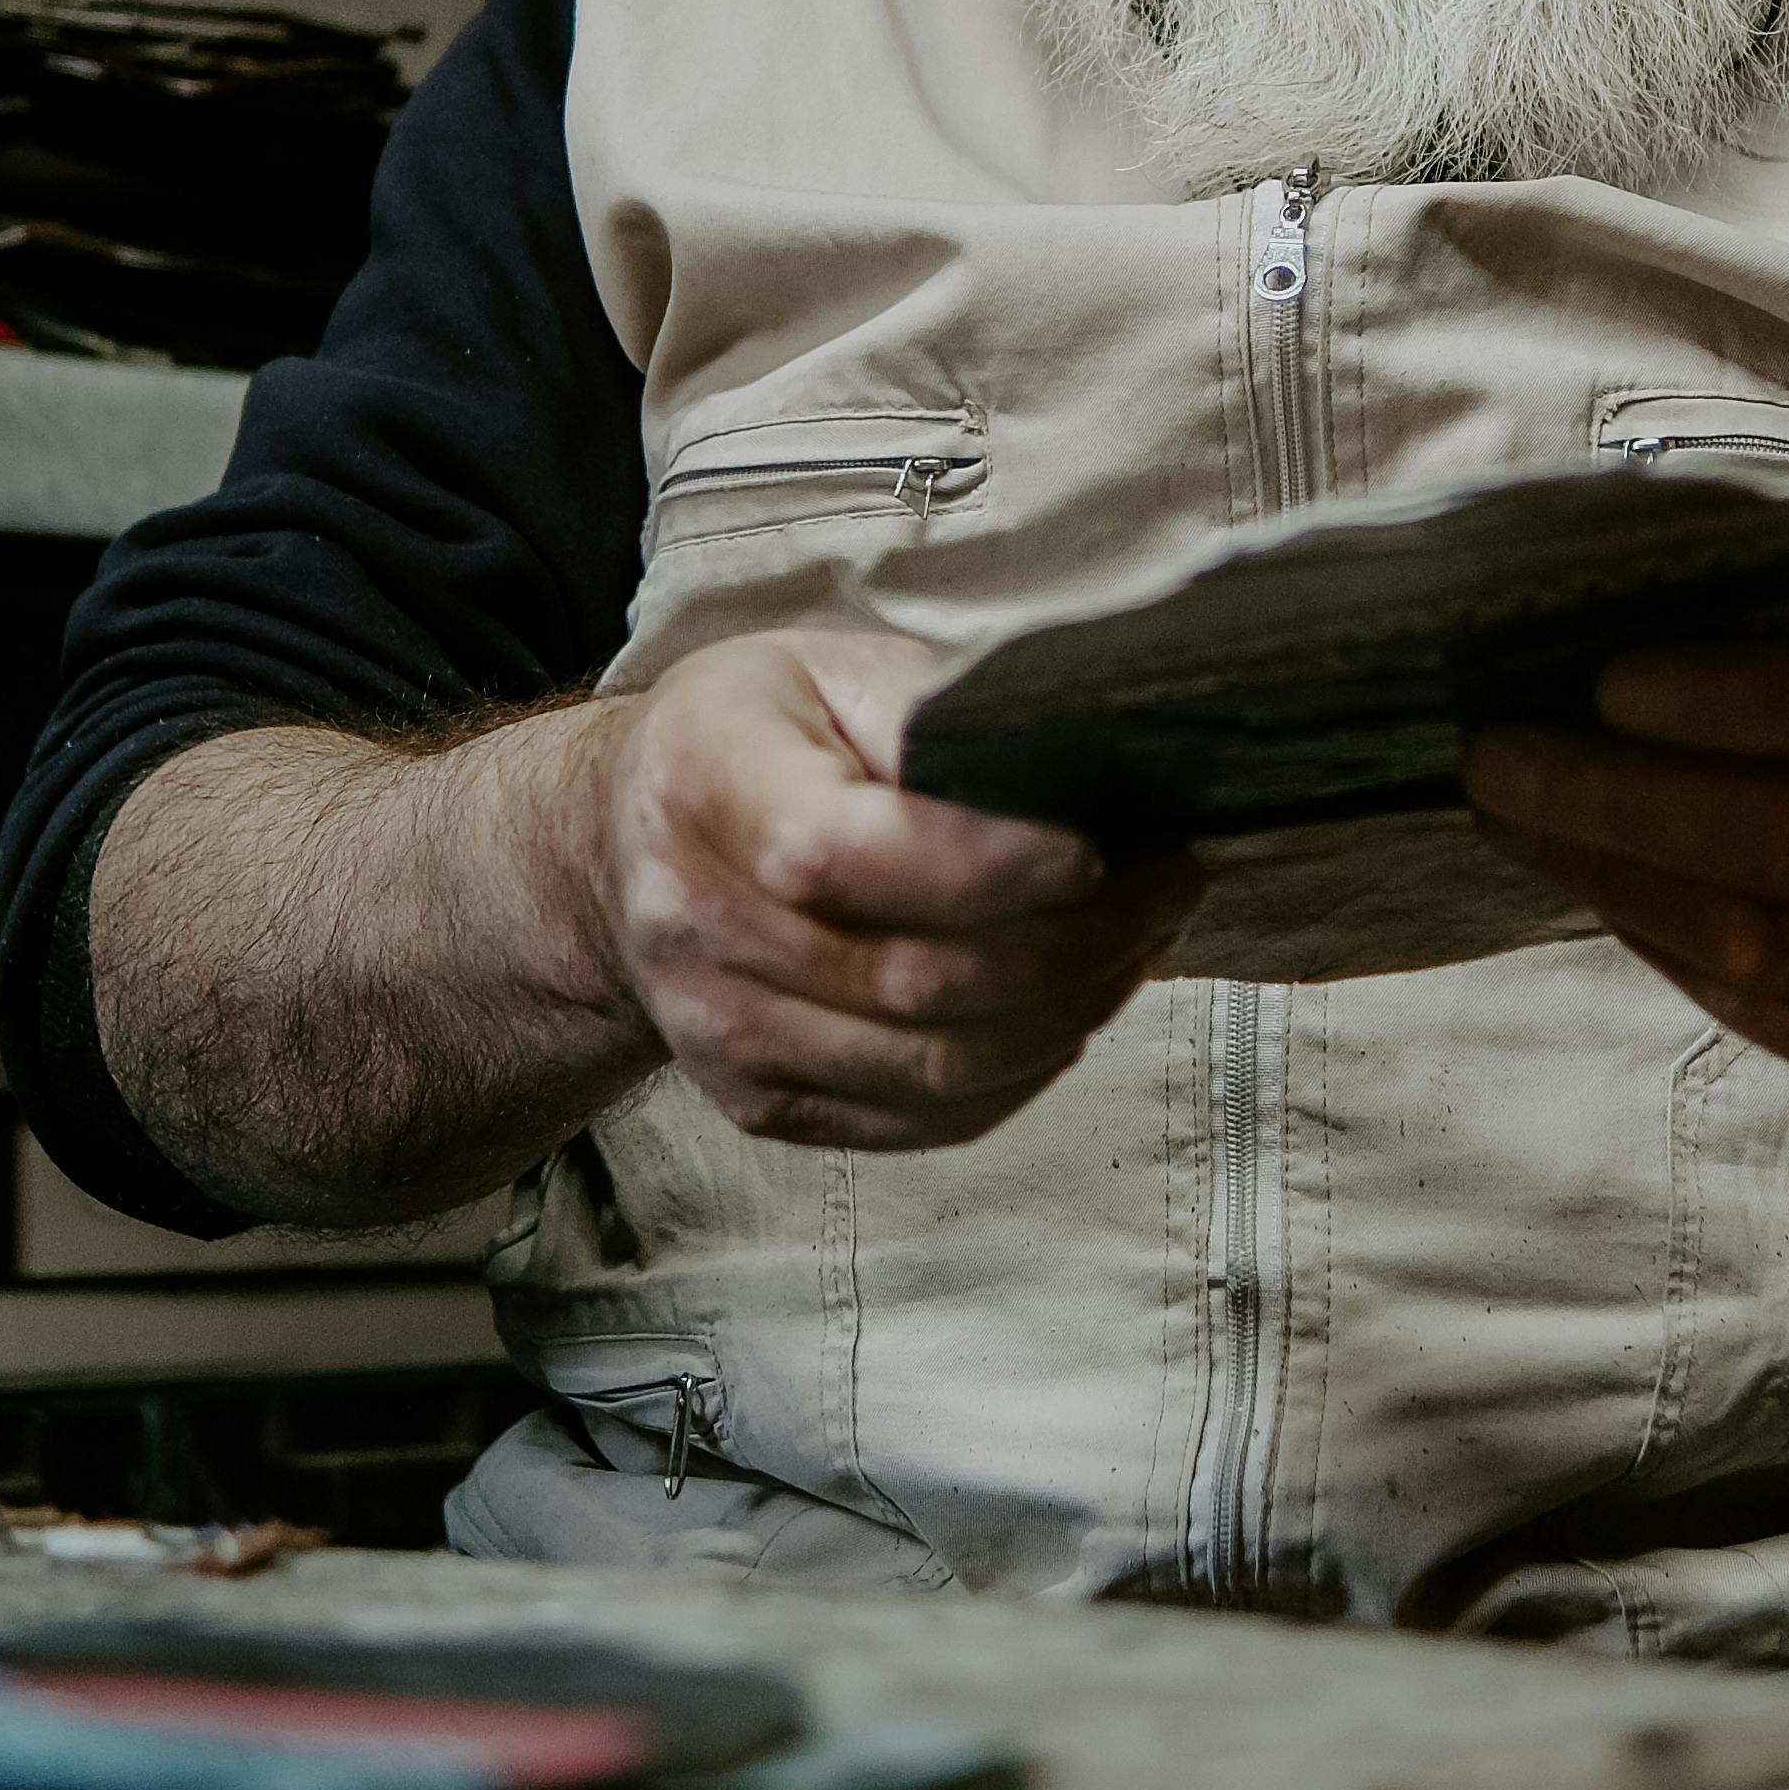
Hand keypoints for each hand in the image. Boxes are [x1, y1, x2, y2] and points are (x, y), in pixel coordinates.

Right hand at [587, 626, 1200, 1149]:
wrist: (622, 848)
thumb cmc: (759, 739)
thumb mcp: (833, 669)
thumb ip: (936, 714)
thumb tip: (1077, 770)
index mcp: (707, 784)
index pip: (850, 855)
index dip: (992, 866)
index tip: (1102, 848)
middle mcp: (694, 922)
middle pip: (918, 979)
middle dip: (1080, 943)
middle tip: (1167, 888)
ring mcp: (721, 1031)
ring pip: (937, 1067)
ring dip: (1071, 1013)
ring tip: (1136, 945)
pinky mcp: (758, 1103)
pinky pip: (924, 1119)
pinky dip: (1023, 1072)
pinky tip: (1068, 1006)